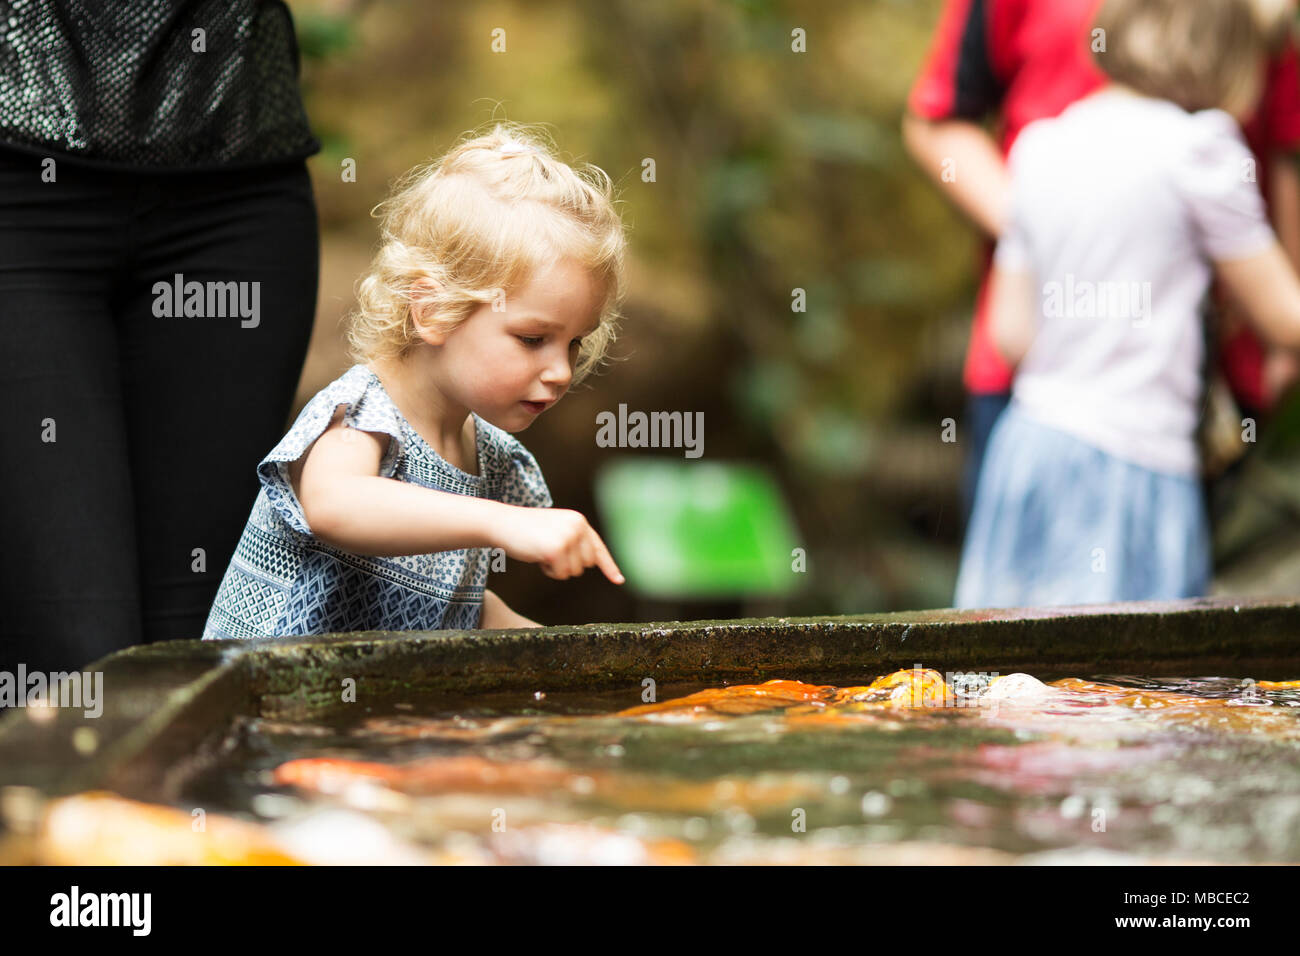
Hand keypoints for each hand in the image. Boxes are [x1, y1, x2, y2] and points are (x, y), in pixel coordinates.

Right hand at [501, 508, 624, 583]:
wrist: (502, 523)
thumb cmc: (526, 530)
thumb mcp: (555, 530)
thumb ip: (574, 541)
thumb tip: (591, 562)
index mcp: (579, 521)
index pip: (598, 547)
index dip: (609, 566)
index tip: (619, 580)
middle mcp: (578, 527)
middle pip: (587, 564)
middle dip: (568, 565)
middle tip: (549, 552)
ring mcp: (568, 538)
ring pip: (574, 572)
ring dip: (557, 569)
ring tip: (541, 551)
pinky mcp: (557, 550)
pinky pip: (560, 574)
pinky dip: (548, 571)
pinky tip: (537, 556)